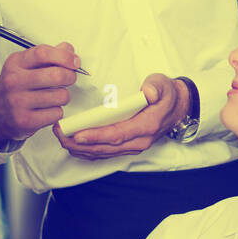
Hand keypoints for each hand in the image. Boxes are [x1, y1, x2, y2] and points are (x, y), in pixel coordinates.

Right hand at [0, 42, 79, 147]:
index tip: (75, 62)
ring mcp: (18, 102)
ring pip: (61, 96)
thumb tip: (67, 49)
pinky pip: (57, 113)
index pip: (43, 53)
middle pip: (56, 75)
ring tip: (54, 96)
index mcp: (15, 64)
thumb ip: (47, 56)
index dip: (64, 56)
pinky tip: (47, 109)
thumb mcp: (26, 65)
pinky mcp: (25, 120)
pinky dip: (57, 112)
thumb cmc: (16, 86)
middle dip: (70, 77)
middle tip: (69, 79)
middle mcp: (14, 81)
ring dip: (63, 96)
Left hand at [53, 73, 188, 159]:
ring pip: (103, 153)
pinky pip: (105, 153)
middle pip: (106, 147)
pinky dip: (88, 151)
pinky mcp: (128, 147)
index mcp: (146, 126)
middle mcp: (139, 141)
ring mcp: (134, 147)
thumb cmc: (167, 95)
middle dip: (80, 143)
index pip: (117, 134)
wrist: (178, 108)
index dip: (96, 136)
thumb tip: (148, 92)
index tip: (77, 134)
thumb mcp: (164, 84)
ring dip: (80, 149)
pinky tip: (74, 146)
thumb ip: (155, 87)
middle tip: (59, 135)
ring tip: (61, 139)